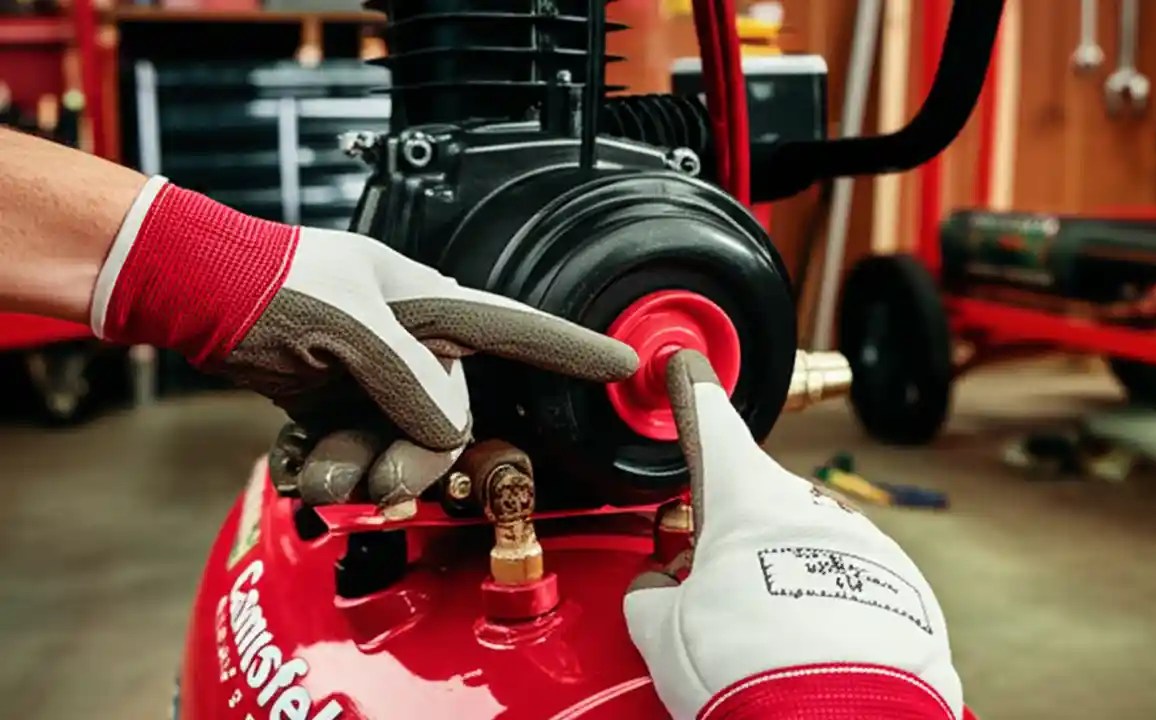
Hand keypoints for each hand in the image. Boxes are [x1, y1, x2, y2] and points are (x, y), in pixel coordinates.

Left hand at [92, 178, 636, 505]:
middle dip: (409, 462)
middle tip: (373, 481)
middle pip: (445, 424)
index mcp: (430, 307)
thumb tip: (445, 429)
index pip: (516, 329)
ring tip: (312, 466)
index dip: (571, 350)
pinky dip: (324, 469)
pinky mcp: (335, 405)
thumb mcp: (350, 326)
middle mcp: (411, 346)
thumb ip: (408, 380)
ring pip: (394, 450)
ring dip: (354, 472)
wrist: (194, 291)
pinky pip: (353, 454)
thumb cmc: (273, 285)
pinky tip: (295, 458)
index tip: (623, 363)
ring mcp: (372, 378)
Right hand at [624, 350, 962, 719]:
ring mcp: (859, 540)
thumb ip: (650, 596)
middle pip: (756, 503)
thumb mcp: (663, 632)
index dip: (692, 394)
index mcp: (744, 496)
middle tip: (710, 597)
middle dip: (732, 539)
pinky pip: (849, 581)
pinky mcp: (899, 584)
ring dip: (782, 577)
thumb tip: (655, 592)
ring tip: (765, 641)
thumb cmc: (748, 667)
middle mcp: (808, 505)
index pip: (710, 423)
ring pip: (804, 546)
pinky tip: (810, 649)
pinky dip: (829, 605)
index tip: (688, 370)